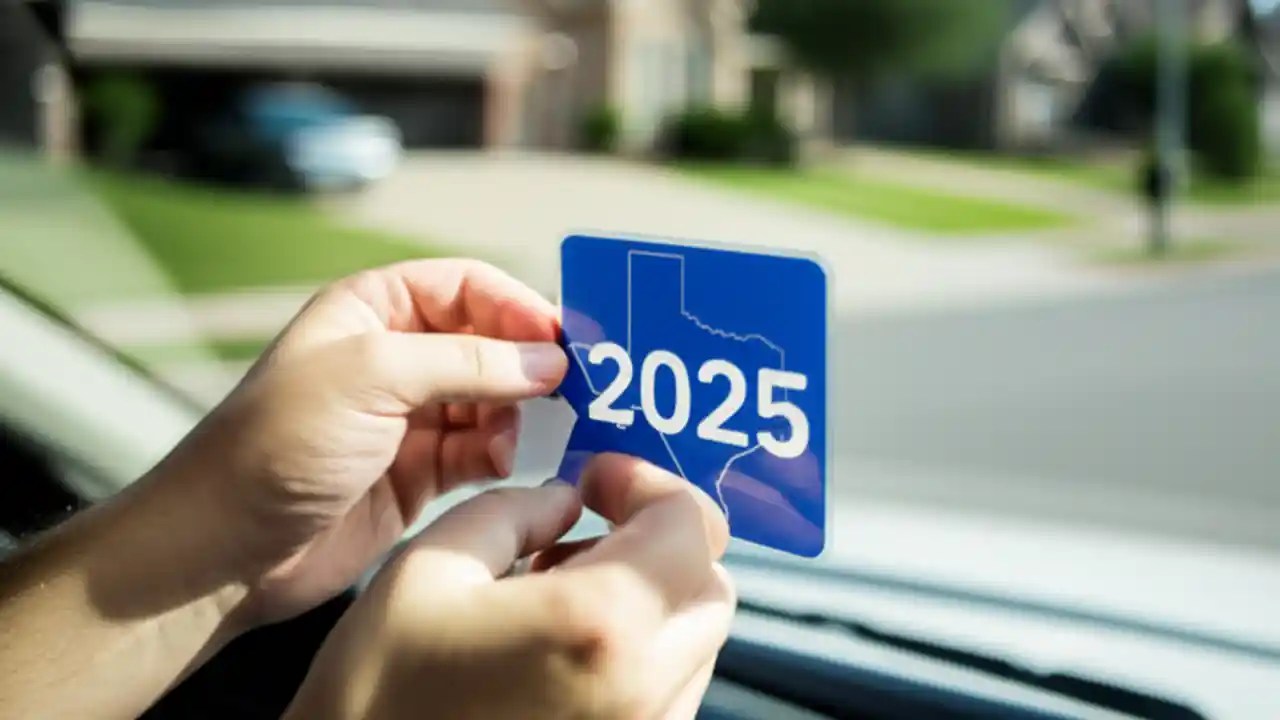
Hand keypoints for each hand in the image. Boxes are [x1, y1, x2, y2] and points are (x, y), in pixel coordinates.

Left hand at [157, 260, 566, 626]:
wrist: (226, 549)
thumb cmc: (275, 446)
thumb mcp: (370, 379)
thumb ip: (466, 362)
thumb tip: (549, 360)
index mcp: (373, 309)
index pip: (468, 286)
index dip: (518, 307)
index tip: (565, 341)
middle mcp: (395, 356)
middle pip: (489, 341)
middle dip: (527, 364)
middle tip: (572, 390)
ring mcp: (408, 416)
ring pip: (493, 399)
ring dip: (513, 416)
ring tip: (508, 441)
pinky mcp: (419, 472)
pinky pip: (481, 451)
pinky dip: (499, 456)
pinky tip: (498, 467)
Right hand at [286, 454, 735, 719]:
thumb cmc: (379, 686)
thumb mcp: (431, 565)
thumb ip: (515, 511)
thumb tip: (565, 502)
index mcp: (601, 623)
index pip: (689, 525)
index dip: (648, 483)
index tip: (598, 479)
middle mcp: (646, 688)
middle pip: (710, 585)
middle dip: (661, 540)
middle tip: (590, 524)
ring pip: (698, 641)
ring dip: (653, 596)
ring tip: (565, 586)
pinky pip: (671, 691)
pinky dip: (642, 651)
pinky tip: (567, 646)